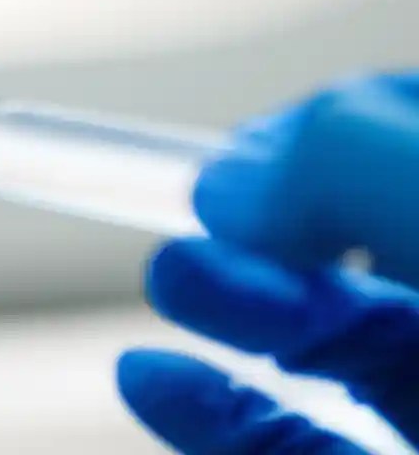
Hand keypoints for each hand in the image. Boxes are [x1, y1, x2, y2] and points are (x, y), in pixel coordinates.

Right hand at [119, 73, 418, 452]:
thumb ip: (355, 167)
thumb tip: (233, 184)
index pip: (408, 133)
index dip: (333, 121)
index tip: (261, 145)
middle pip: (349, 236)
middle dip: (256, 215)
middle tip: (188, 206)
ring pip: (315, 340)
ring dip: (221, 300)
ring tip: (166, 274)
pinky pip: (287, 443)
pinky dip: (207, 414)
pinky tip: (151, 377)